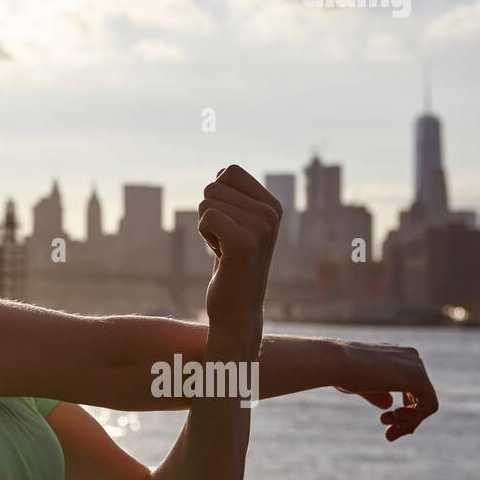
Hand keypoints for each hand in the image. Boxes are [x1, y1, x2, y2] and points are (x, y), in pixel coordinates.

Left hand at [198, 165, 281, 353]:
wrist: (237, 309)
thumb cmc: (231, 264)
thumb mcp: (238, 224)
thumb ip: (234, 197)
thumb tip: (223, 170)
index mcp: (273, 205)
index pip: (229, 171)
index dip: (217, 197)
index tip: (229, 225)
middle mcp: (271, 213)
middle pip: (213, 186)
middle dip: (209, 214)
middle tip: (226, 241)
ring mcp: (260, 227)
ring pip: (206, 203)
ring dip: (207, 228)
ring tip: (225, 250)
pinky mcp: (244, 242)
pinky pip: (206, 217)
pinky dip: (205, 236)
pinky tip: (222, 256)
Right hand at [334, 341, 438, 440]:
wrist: (335, 362)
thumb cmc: (339, 372)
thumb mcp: (359, 385)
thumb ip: (377, 393)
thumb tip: (389, 404)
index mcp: (394, 355)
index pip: (409, 387)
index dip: (402, 409)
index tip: (384, 422)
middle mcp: (408, 357)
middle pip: (420, 395)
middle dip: (405, 418)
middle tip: (388, 433)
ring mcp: (416, 365)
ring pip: (426, 402)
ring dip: (409, 421)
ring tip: (386, 423)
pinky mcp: (419, 378)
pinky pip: (429, 405)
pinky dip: (414, 418)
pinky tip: (395, 417)